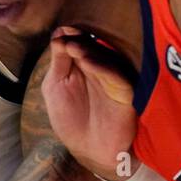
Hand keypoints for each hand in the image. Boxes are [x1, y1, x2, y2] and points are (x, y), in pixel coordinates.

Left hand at [42, 27, 138, 179]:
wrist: (89, 150)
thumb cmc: (71, 119)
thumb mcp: (56, 88)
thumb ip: (58, 64)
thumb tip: (58, 36)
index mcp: (82, 66)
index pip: (78, 44)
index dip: (69, 36)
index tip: (60, 31)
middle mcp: (99, 69)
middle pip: (93, 47)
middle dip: (79, 40)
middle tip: (67, 34)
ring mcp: (113, 80)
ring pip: (105, 59)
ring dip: (89, 51)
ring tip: (73, 46)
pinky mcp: (125, 93)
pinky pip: (116, 77)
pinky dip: (101, 68)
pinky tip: (87, 62)